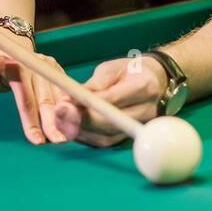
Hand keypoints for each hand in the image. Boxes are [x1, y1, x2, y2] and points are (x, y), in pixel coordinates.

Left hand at [0, 41, 70, 144]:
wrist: (10, 51)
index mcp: (19, 68)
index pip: (26, 100)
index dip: (32, 122)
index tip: (38, 142)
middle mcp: (37, 66)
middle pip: (45, 101)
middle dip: (52, 125)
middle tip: (59, 142)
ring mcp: (50, 67)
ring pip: (58, 98)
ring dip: (63, 119)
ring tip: (65, 137)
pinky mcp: (58, 71)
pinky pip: (64, 93)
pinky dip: (66, 109)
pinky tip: (68, 125)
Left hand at [53, 56, 167, 146]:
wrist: (154, 82)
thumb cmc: (129, 72)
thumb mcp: (112, 68)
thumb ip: (94, 84)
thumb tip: (71, 99)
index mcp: (144, 87)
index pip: (112, 100)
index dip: (85, 104)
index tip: (63, 103)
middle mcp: (145, 110)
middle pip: (109, 124)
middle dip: (79, 121)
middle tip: (57, 113)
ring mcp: (138, 127)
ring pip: (106, 138)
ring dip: (78, 131)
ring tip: (58, 120)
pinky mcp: (128, 137)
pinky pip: (105, 142)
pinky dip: (85, 137)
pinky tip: (69, 128)